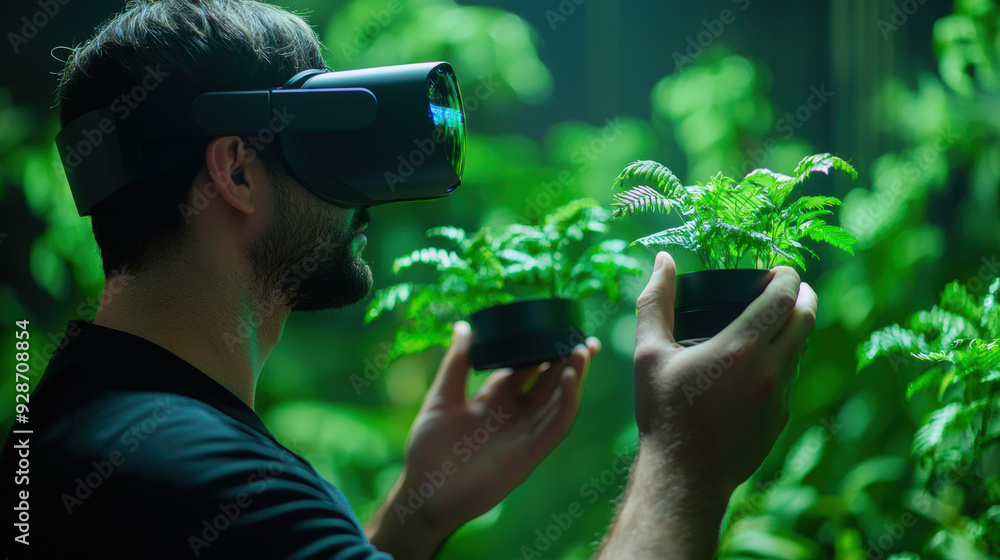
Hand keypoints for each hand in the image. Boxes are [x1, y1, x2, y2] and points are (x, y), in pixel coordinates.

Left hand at [368, 321, 597, 559]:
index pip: (528, 367)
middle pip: (550, 380)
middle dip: (569, 360)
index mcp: (496, 396)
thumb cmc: (429, 449)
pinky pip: (556, 425)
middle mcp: (516, 412)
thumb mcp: (441, 397)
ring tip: (582, 352)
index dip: (543, 349)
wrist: (426, 492)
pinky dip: (567, 402)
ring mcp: (526, 432)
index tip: (557, 327)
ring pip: (559, 400)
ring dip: (574, 377)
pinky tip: (569, 380)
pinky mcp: (532, 452)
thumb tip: (465, 325)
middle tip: (586, 339)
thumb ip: (456, 363)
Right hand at [597, 252, 816, 559]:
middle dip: (803, 295)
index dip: (787, 276)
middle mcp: (770, 369)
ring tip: (766, 325)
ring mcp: (780, 397)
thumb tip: (663, 261)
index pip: (784, 297)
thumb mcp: (648, 353)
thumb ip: (656, 302)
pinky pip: (788, 379)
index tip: (779, 270)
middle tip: (786, 287)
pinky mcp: (780, 419)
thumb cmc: (663, 412)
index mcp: (740, 347)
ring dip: (791, 330)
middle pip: (806, 318)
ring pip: (800, 350)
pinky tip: (752, 367)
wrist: (684, 476)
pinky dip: (780, 362)